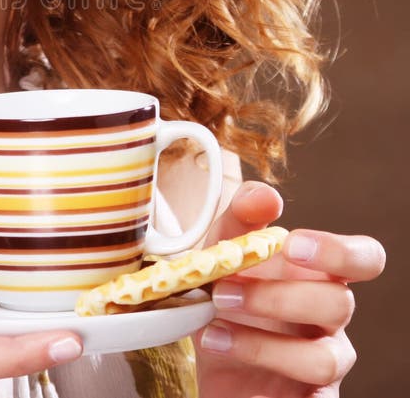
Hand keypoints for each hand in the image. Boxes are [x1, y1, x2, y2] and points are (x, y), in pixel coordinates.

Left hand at [195, 181, 385, 397]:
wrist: (206, 358)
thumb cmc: (225, 298)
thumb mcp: (221, 254)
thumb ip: (240, 220)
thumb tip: (266, 195)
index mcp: (318, 275)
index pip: (365, 258)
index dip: (340, 250)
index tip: (291, 245)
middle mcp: (330, 319)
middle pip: (338, 304)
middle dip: (275, 297)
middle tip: (222, 292)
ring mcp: (324, 364)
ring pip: (323, 358)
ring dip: (261, 344)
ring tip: (211, 333)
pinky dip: (278, 397)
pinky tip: (244, 385)